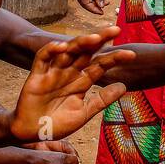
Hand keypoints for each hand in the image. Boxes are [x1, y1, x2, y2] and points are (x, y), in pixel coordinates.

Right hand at [12, 28, 135, 141]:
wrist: (33, 133)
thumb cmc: (58, 123)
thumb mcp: (84, 113)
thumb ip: (102, 100)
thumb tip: (124, 86)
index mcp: (81, 81)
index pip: (100, 65)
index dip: (114, 58)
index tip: (132, 54)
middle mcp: (69, 73)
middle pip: (86, 52)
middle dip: (100, 40)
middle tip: (116, 30)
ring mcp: (53, 72)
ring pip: (67, 52)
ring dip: (80, 43)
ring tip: (94, 37)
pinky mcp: (36, 76)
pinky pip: (42, 59)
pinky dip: (50, 50)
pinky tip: (61, 46)